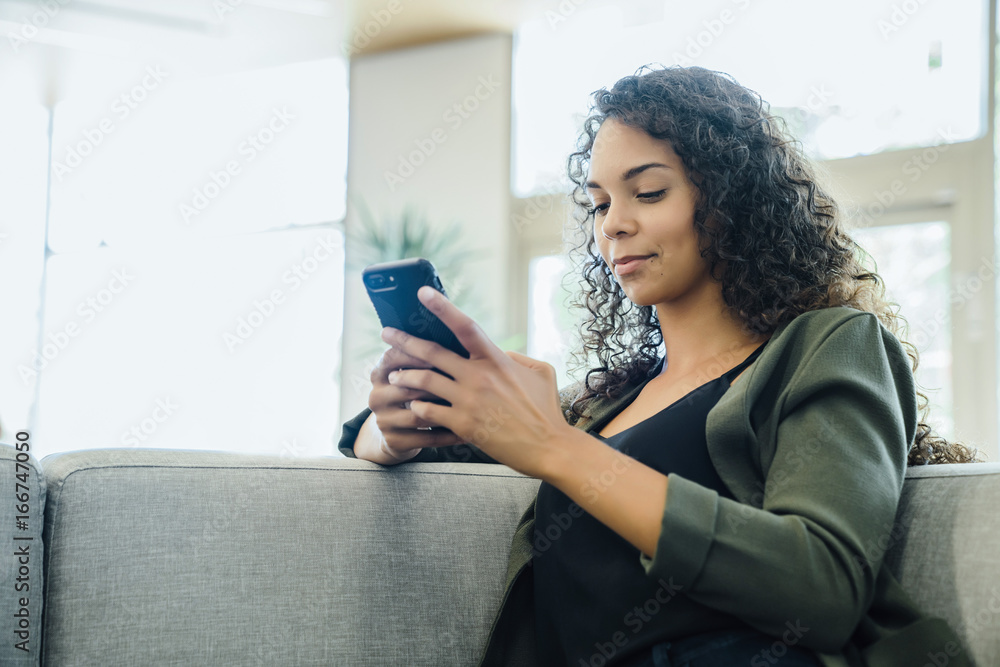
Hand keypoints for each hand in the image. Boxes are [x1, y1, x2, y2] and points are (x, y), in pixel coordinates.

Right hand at [366, 339, 466, 458]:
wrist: (400, 430)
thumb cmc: (419, 392)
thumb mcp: (417, 372)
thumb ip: (428, 355)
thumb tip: (455, 332)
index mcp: (380, 371)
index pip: (394, 356)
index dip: (417, 354)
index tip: (444, 352)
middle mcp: (376, 395)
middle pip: (408, 386)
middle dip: (437, 383)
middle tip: (464, 381)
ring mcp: (383, 420)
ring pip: (418, 414)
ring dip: (445, 412)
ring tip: (471, 408)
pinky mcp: (394, 440)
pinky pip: (425, 438)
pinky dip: (448, 435)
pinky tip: (467, 433)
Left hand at [381, 286, 571, 476]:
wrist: (550, 447)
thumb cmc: (547, 410)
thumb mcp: (539, 372)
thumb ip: (516, 356)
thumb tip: (499, 350)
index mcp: (496, 358)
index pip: (465, 325)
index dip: (442, 307)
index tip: (422, 293)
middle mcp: (479, 376)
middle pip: (432, 352)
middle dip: (404, 341)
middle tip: (386, 334)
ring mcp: (469, 401)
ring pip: (424, 381)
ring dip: (404, 376)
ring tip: (393, 376)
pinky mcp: (464, 425)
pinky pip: (429, 412)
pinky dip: (417, 407)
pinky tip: (412, 407)